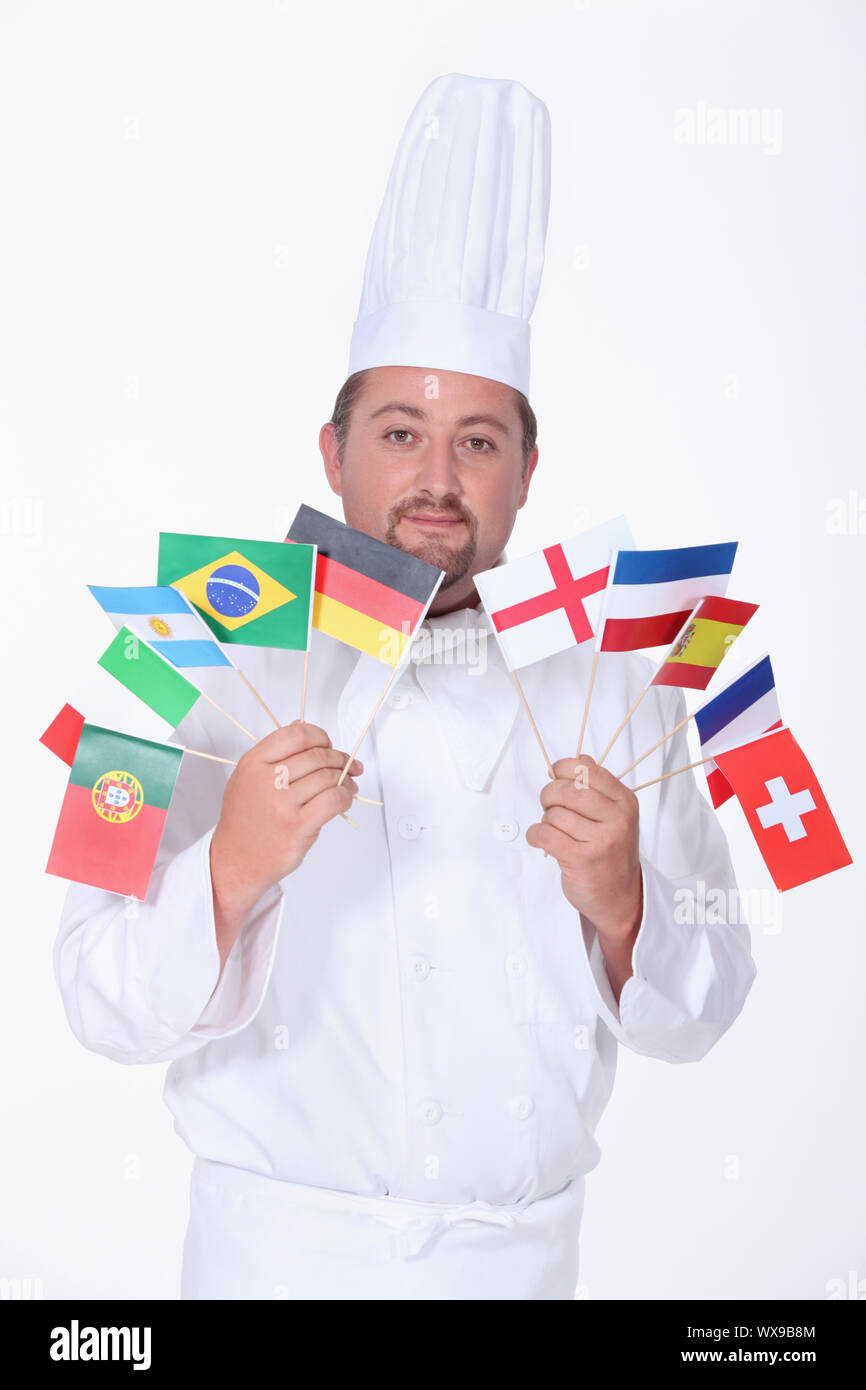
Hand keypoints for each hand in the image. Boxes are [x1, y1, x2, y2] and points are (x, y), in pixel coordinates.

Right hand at [209, 722, 361, 966]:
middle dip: (338, 758)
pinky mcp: (298, 826)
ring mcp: (282, 804)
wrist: (236, 861)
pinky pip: (333, 800)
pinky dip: (346, 796)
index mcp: (253, 763)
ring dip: (345, 778)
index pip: (296, 734)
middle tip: (347, 765)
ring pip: (328, 777)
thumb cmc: (244, 820)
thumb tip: (300, 724)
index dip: (320, 737)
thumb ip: (273, 753)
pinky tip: (345, 798)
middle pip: (317, 755)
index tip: (328, 745)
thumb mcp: (246, 778)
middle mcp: (266, 780)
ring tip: (349, 784)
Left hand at [525, 754, 641, 946]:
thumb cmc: (612, 854)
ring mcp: (601, 840)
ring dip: (545, 821)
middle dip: (549, 795)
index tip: (555, 775)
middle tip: (549, 805)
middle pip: (567, 790)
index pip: (588, 770)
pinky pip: (545, 835)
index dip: (563, 769)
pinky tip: (543, 841)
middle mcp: (617, 819)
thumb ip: (598, 786)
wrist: (620, 897)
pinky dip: (536, 835)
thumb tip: (581, 757)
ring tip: (555, 831)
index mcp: (625, 802)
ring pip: (554, 814)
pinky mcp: (581, 860)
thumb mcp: (614, 816)